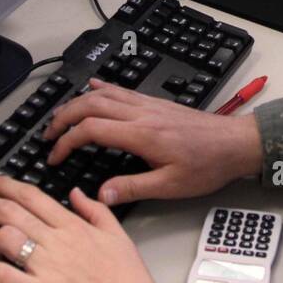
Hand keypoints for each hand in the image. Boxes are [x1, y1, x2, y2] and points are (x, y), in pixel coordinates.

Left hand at [0, 175, 155, 282]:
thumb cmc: (128, 281)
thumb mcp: (118, 236)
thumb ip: (96, 211)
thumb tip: (76, 193)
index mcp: (73, 227)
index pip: (32, 197)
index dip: (5, 186)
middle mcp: (55, 241)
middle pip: (10, 211)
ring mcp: (44, 266)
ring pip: (3, 237)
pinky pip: (0, 275)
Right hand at [44, 78, 262, 204]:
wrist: (235, 143)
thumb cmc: (208, 165)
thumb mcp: (171, 186)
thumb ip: (133, 188)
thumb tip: (100, 196)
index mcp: (142, 134)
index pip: (90, 130)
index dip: (66, 142)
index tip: (54, 157)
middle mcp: (142, 114)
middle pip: (90, 105)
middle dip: (62, 117)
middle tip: (47, 136)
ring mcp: (149, 105)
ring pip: (104, 94)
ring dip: (77, 102)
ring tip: (60, 117)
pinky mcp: (156, 103)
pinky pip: (122, 89)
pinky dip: (102, 88)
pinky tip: (93, 86)